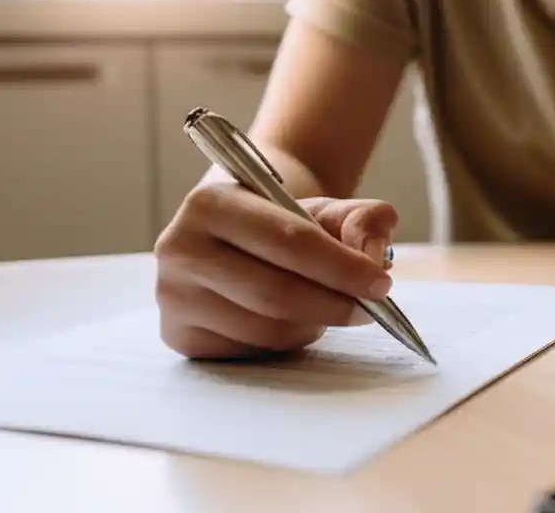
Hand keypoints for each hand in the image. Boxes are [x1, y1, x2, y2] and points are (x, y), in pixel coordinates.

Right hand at [154, 183, 398, 358]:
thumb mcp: (325, 208)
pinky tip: (292, 320)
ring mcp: (174, 297)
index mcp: (211, 203)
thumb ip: (363, 218)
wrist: (234, 236)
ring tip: (325, 305)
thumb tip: (374, 252)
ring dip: (312, 324)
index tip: (381, 284)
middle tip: (371, 307)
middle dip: (334, 303)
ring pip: (267, 329)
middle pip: (276, 293)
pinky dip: (287, 342)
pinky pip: (251, 353)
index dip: (341, 266)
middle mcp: (180, 249)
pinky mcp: (179, 336)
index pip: (289, 240)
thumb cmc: (283, 222)